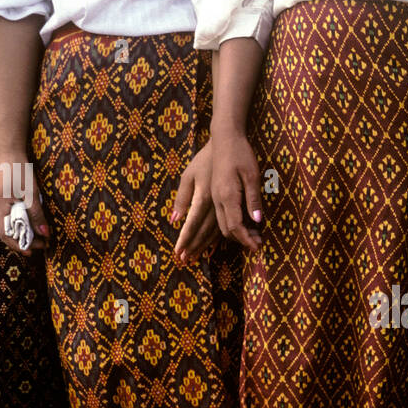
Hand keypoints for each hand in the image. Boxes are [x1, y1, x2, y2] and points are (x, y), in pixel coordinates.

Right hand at [0, 154, 48, 256]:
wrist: (9, 153)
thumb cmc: (20, 170)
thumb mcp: (32, 193)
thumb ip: (37, 214)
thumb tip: (45, 234)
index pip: (5, 234)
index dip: (19, 245)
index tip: (35, 250)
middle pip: (4, 233)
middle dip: (22, 242)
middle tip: (41, 245)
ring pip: (5, 227)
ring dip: (21, 235)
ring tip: (38, 238)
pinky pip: (6, 219)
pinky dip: (18, 226)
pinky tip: (30, 227)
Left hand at [172, 140, 218, 264]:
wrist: (229, 146)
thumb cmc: (206, 159)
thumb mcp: (189, 175)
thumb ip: (182, 198)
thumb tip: (175, 219)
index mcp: (204, 197)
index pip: (193, 224)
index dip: (186, 239)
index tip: (178, 253)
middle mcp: (216, 205)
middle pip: (204, 232)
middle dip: (193, 247)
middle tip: (184, 262)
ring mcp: (225, 205)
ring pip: (217, 232)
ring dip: (205, 246)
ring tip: (195, 258)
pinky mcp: (233, 204)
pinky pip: (226, 225)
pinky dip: (218, 238)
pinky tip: (214, 247)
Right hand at [208, 128, 261, 251]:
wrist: (225, 137)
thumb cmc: (241, 153)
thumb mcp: (252, 175)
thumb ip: (253, 199)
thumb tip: (257, 221)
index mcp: (226, 195)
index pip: (235, 226)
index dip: (246, 239)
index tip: (257, 248)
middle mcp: (216, 199)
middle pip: (226, 229)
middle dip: (242, 239)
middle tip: (258, 243)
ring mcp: (214, 196)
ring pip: (221, 224)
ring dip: (236, 233)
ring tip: (254, 236)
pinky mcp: (215, 193)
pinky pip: (220, 215)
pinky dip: (231, 224)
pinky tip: (243, 224)